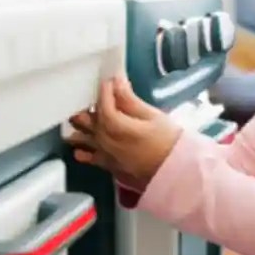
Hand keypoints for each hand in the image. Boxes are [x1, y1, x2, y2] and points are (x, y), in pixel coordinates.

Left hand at [65, 76, 181, 189]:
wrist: (175, 174)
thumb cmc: (168, 142)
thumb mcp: (152, 116)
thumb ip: (129, 101)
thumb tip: (116, 82)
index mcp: (114, 125)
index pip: (102, 102)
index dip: (104, 89)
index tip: (110, 80)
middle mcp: (103, 139)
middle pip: (83, 119)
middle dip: (87, 106)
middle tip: (96, 98)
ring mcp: (102, 154)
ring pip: (79, 138)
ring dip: (79, 127)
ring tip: (85, 118)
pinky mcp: (106, 166)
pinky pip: (86, 157)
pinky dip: (82, 149)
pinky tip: (82, 145)